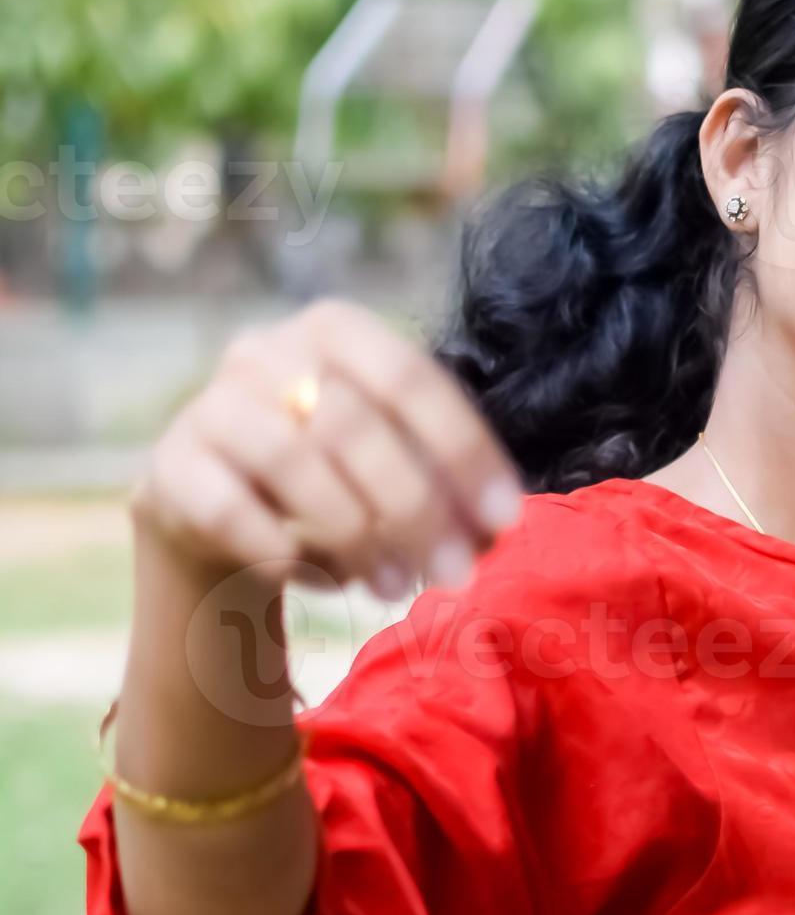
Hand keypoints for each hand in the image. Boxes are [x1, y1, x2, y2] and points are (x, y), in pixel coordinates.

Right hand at [132, 299, 523, 602]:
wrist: (221, 502)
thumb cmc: (332, 467)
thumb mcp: (390, 451)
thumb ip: (441, 474)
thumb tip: (496, 530)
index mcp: (337, 329)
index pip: (412, 379)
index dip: (464, 451)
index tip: (506, 521)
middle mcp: (268, 350)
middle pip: (357, 425)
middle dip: (418, 509)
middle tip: (456, 573)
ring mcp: (210, 404)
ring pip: (296, 463)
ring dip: (359, 534)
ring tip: (399, 586)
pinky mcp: (169, 467)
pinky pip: (232, 510)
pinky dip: (287, 550)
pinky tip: (327, 581)